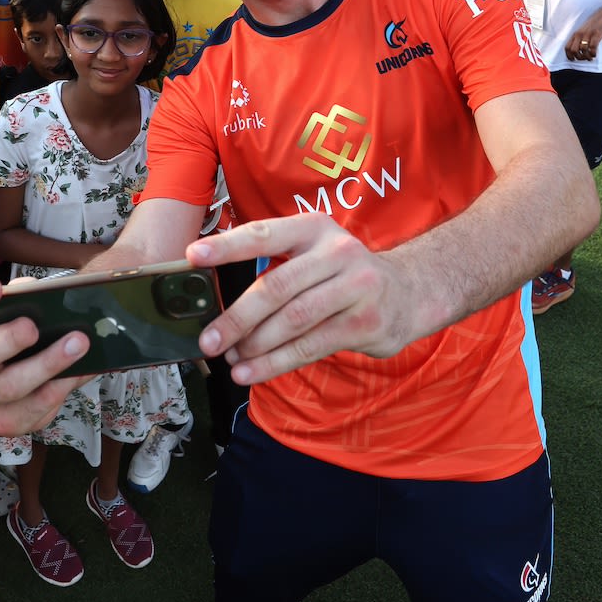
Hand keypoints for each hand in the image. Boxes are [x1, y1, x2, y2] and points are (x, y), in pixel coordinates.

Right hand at [0, 277, 90, 435]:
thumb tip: (44, 295)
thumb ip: (23, 299)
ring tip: (77, 344)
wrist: (18, 373)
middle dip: (7, 341)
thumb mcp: (13, 311)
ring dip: (46, 365)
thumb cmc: (14, 333)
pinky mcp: (5, 421)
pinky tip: (82, 370)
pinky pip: (32, 411)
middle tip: (33, 327)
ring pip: (8, 388)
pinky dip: (60, 389)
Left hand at [186, 213, 419, 384]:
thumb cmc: (342, 273)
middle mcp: (337, 253)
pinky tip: (251, 372)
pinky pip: (310, 346)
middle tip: (208, 339)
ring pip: (293, 320)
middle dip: (237, 317)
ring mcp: (356, 288)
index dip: (227, 246)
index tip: (192, 256)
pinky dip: (275, 363)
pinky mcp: (365, 323)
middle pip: (276, 287)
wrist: (409, 292)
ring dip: (255, 345)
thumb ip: (274, 265)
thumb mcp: (313, 252)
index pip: (264, 234)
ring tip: (229, 360)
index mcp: (314, 228)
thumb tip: (214, 296)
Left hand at [565, 7, 601, 60]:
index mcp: (575, 34)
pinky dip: (593, 54)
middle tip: (583, 58)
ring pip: (583, 50)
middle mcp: (579, 34)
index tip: (573, 59)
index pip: (567, 47)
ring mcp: (588, 34)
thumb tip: (576, 50)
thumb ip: (578, 38)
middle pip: (574, 51)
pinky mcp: (596, 35)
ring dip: (586, 57)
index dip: (569, 56)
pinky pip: (592, 48)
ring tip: (590, 57)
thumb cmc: (594, 24)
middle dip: (578, 57)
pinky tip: (594, 54)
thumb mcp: (582, 30)